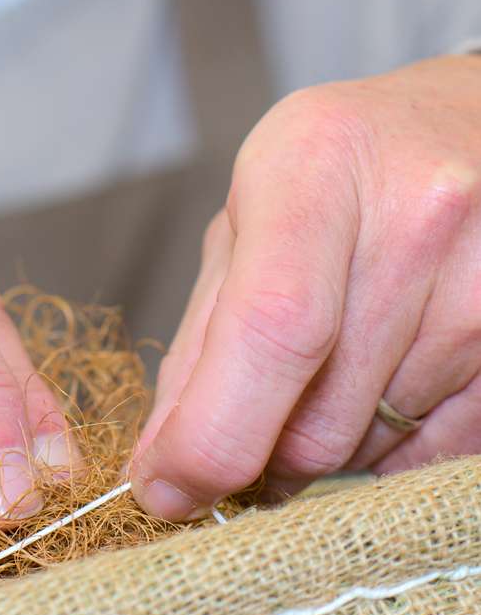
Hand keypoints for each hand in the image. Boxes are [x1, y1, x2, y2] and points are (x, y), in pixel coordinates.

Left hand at [130, 56, 480, 519]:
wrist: (468, 126)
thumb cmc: (344, 169)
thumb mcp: (252, 211)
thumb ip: (203, 336)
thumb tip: (164, 469)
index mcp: (320, 168)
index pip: (273, 327)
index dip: (214, 434)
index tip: (169, 488)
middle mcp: (419, 218)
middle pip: (323, 417)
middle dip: (264, 452)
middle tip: (251, 419)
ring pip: (378, 449)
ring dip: (333, 443)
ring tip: (333, 364)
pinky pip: (440, 457)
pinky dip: (395, 448)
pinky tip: (387, 381)